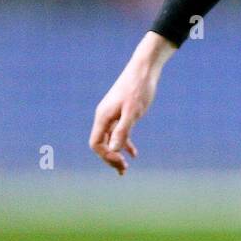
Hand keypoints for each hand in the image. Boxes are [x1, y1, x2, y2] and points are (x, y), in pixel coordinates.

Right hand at [89, 32, 174, 173]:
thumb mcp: (133, 111)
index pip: (96, 143)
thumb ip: (123, 130)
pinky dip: (124, 143)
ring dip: (116, 154)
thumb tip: (114, 150)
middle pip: (101, 143)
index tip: (121, 162)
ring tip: (125, 168)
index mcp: (103, 117)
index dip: (106, 156)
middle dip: (110, 158)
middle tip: (123, 170)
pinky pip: (118, 132)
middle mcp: (104, 117)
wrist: (144, 69)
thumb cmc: (139, 88)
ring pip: (110, 139)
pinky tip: (134, 154)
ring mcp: (112, 114)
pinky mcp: (121, 112)